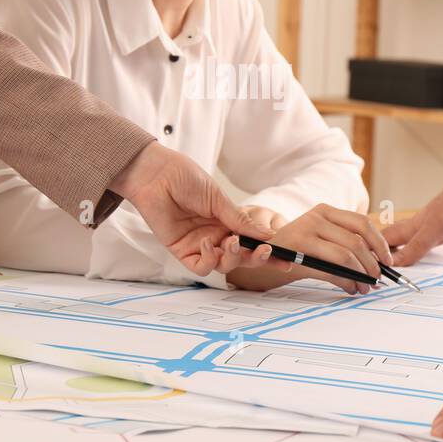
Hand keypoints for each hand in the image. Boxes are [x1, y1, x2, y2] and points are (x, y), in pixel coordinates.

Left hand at [111, 142, 273, 275]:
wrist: (156, 175)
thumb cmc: (185, 178)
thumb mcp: (218, 198)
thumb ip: (240, 220)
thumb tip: (267, 234)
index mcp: (228, 220)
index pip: (252, 240)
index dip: (268, 251)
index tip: (286, 257)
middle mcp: (216, 234)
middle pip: (241, 257)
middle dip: (255, 258)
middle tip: (264, 251)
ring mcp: (200, 244)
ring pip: (224, 265)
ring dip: (232, 257)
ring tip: (230, 241)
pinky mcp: (182, 251)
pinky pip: (202, 267)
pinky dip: (209, 260)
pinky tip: (207, 244)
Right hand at [227, 203, 392, 294]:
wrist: (261, 253)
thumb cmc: (297, 247)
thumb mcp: (320, 235)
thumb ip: (345, 242)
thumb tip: (378, 262)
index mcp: (325, 210)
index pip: (362, 223)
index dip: (380, 243)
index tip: (388, 260)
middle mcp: (315, 217)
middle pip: (356, 242)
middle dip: (372, 265)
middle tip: (377, 280)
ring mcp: (304, 233)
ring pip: (346, 257)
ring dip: (360, 277)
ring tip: (364, 288)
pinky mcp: (297, 253)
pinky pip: (332, 271)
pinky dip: (346, 283)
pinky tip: (350, 288)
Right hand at [383, 131, 442, 265]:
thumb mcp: (436, 228)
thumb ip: (416, 245)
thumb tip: (395, 261)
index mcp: (413, 225)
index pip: (385, 240)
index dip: (373, 253)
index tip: (368, 271)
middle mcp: (421, 228)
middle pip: (397, 243)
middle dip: (386, 257)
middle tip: (380, 275)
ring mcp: (436, 230)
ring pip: (414, 246)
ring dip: (406, 258)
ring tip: (399, 274)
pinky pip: (434, 248)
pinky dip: (428, 257)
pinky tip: (430, 262)